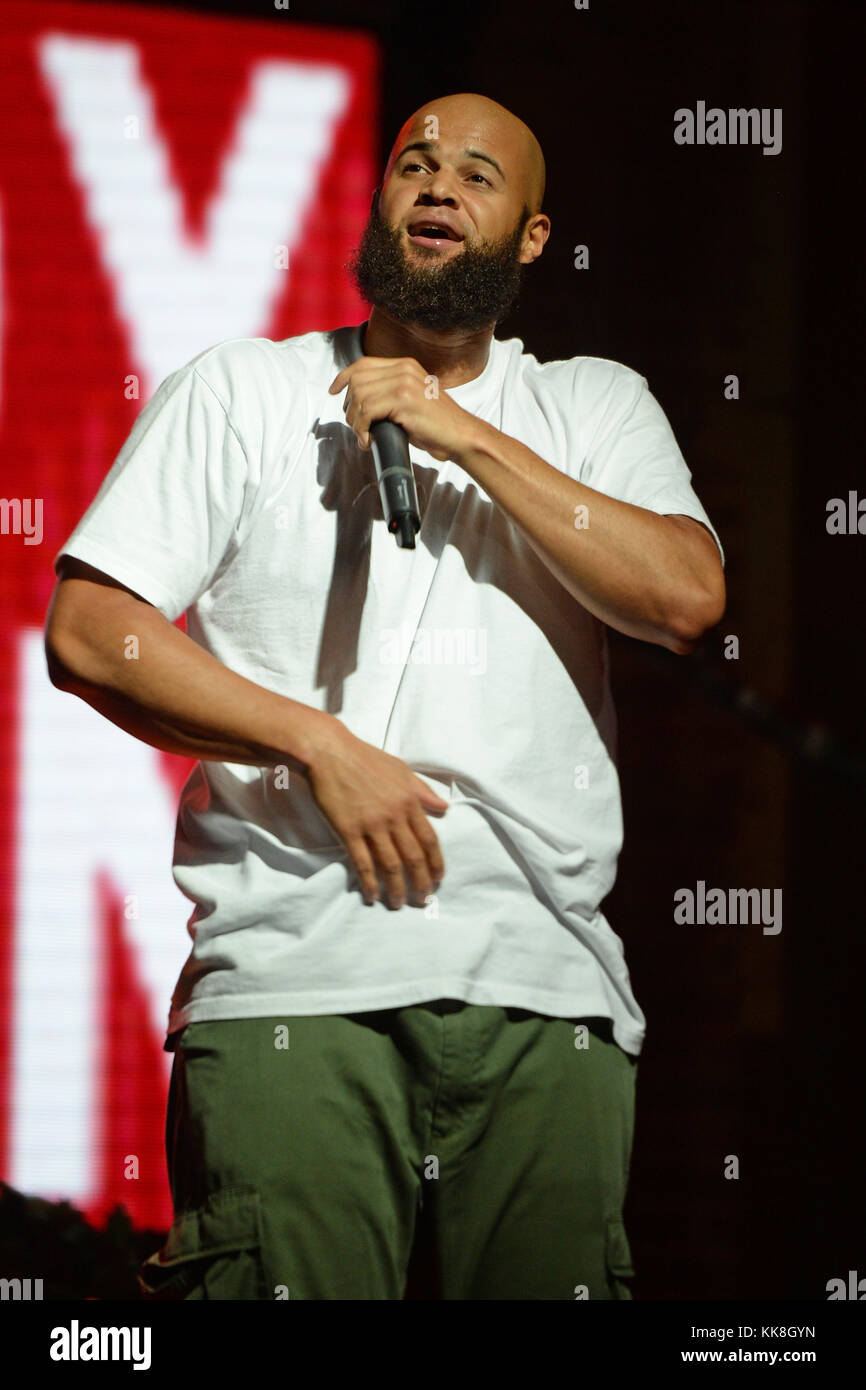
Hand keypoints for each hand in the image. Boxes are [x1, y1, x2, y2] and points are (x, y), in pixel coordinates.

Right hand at [305, 718, 447, 908]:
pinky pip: (362, 862)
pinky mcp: (348, 830)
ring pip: (390, 864)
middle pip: (413, 857)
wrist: (329, 752)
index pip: (429, 840)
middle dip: (421, 882)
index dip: (436, 863)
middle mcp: (394, 816)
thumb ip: (423, 791)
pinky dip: (369, 881)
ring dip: (397, 888)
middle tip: (423, 899)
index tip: (438, 879)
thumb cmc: (365, 758)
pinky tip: (372, 895)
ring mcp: (371, 824)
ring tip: (399, 903)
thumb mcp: (401, 769)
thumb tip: (445, 808)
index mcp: (409, 801)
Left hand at [328, 355, 473, 463]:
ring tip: (363, 436)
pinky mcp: (404, 401)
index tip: (334, 391)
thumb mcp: (413, 400)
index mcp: (405, 365)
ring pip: (360, 397)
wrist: (461, 436)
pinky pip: (368, 412)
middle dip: (349, 406)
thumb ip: (391, 394)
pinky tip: (368, 440)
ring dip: (355, 421)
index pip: (364, 364)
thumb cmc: (438, 425)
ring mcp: (404, 383)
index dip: (344, 377)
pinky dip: (362, 429)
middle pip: (357, 381)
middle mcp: (404, 369)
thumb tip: (362, 404)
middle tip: (356, 426)